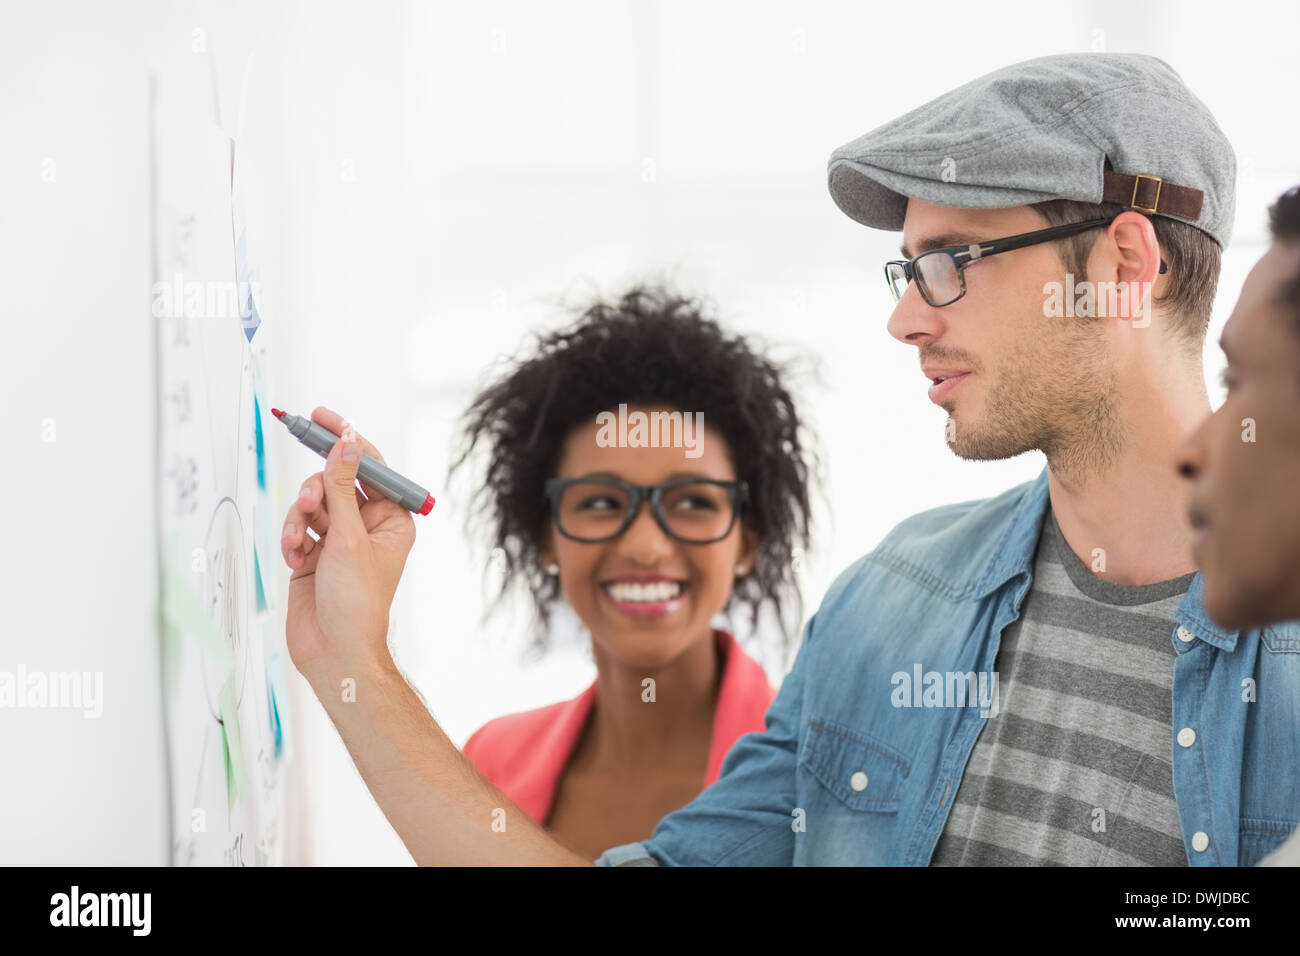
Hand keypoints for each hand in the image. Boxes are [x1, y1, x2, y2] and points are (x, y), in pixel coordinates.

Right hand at [279, 406, 415, 676]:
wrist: (334, 652)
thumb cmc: (356, 602)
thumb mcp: (348, 537)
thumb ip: (340, 486)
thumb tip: (345, 442)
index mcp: (392, 518)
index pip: (369, 465)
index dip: (345, 440)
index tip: (321, 417)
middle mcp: (368, 525)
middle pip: (334, 481)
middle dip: (316, 490)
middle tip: (308, 503)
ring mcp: (341, 539)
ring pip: (312, 504)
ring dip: (300, 519)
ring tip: (299, 539)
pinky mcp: (315, 554)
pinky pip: (298, 528)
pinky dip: (293, 539)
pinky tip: (295, 557)